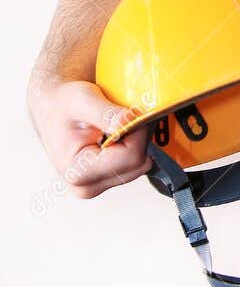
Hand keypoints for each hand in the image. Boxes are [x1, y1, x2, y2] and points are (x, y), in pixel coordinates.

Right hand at [28, 74, 151, 198]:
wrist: (52, 109)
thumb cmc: (63, 104)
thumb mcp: (81, 99)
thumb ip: (107, 113)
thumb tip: (131, 122)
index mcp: (79, 171)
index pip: (132, 157)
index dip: (139, 130)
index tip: (131, 110)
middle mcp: (88, 187)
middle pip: (139, 164)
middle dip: (139, 136)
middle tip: (123, 114)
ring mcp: (98, 186)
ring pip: (141, 165)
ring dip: (137, 141)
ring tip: (116, 124)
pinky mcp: (105, 181)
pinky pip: (136, 165)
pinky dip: (134, 146)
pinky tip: (118, 134)